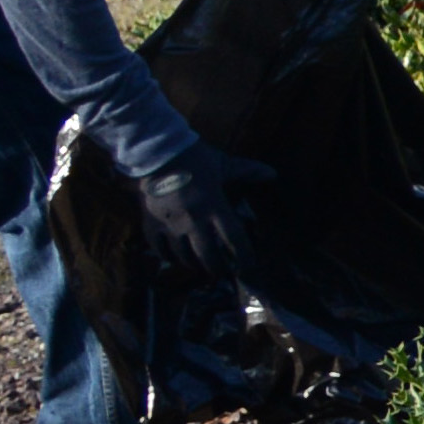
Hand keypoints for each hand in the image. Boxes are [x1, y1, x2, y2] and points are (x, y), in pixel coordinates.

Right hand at [133, 137, 267, 282]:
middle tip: (224, 273)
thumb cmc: (193, 157)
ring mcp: (170, 224)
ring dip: (194, 265)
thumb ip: (247, 171)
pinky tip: (174, 258)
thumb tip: (273, 174)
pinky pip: (159, 249)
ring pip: (184, 256)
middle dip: (218, 268)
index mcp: (214, 206)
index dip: (244, 256)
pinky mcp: (151, 223)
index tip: (248, 267)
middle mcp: (193, 220)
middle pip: (209, 255)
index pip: (234, 238)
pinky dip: (167, 257)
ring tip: (200, 268)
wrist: (154, 151)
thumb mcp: (223, 164)